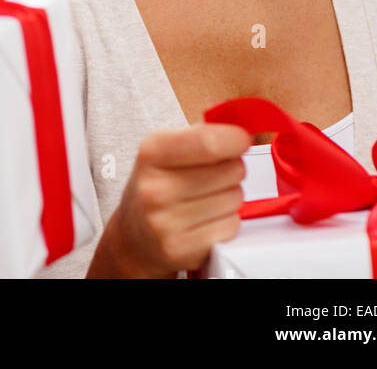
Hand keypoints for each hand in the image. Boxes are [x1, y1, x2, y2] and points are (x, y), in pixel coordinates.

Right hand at [88, 123, 250, 277]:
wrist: (135, 235)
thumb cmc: (158, 184)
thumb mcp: (166, 149)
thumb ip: (200, 134)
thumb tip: (240, 128)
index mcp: (151, 152)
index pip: (208, 142)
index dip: (235, 139)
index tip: (242, 139)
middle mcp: (155, 187)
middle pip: (231, 170)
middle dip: (232, 169)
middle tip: (215, 173)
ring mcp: (166, 222)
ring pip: (235, 199)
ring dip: (230, 196)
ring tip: (208, 197)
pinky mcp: (181, 249)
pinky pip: (231, 226)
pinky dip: (227, 221)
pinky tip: (206, 219)